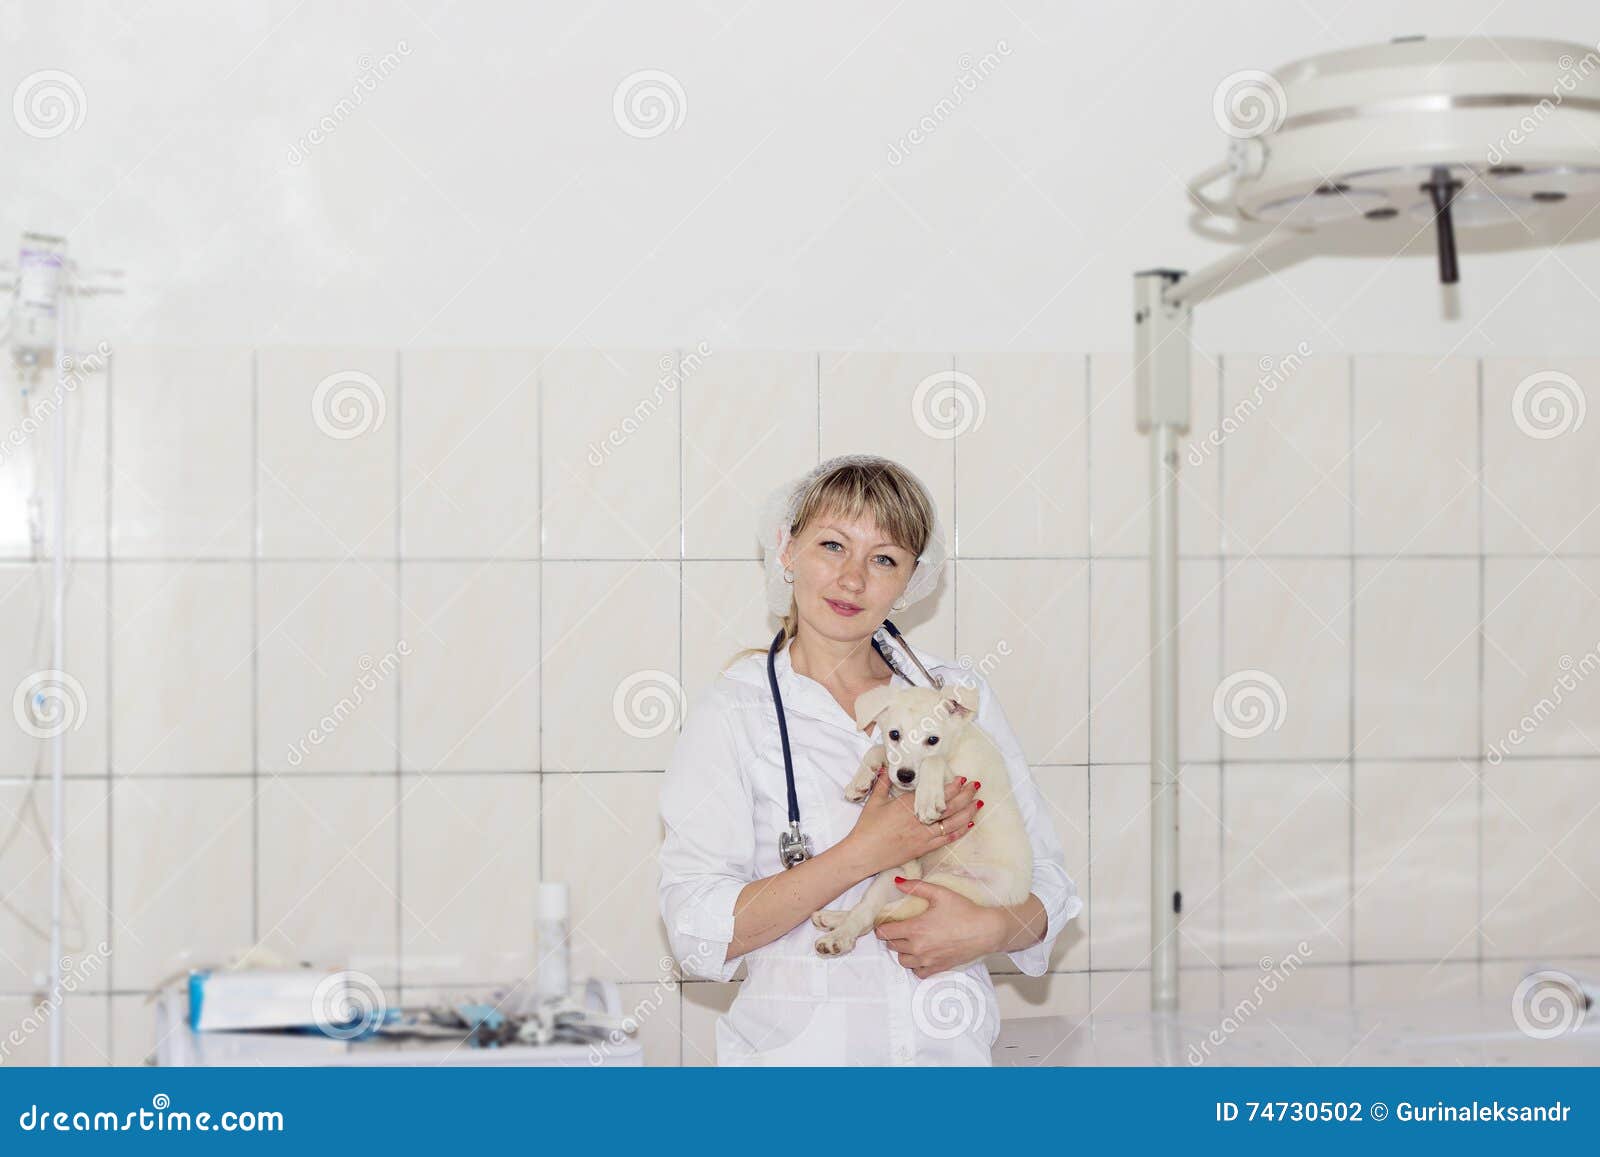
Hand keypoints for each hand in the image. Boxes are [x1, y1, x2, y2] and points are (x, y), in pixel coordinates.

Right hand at [843, 768, 982, 877]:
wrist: (863, 854)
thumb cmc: (867, 827)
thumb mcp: (874, 801)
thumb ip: (884, 783)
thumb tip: (886, 766)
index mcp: (907, 805)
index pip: (934, 793)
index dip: (951, 786)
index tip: (962, 778)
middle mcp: (919, 819)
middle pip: (948, 806)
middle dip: (964, 795)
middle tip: (975, 786)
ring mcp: (923, 835)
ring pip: (951, 823)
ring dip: (967, 812)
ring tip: (978, 803)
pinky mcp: (923, 848)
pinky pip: (946, 839)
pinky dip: (959, 832)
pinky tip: (968, 825)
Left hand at [874, 878, 1002, 977]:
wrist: (985, 931)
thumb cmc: (964, 911)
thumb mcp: (940, 893)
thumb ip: (916, 887)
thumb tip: (897, 882)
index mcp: (915, 929)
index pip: (885, 933)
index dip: (882, 926)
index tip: (885, 922)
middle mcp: (918, 947)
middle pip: (892, 946)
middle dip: (892, 937)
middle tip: (899, 928)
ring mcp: (927, 960)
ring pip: (902, 960)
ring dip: (902, 951)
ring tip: (909, 941)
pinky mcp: (938, 967)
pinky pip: (918, 972)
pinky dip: (915, 965)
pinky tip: (921, 955)